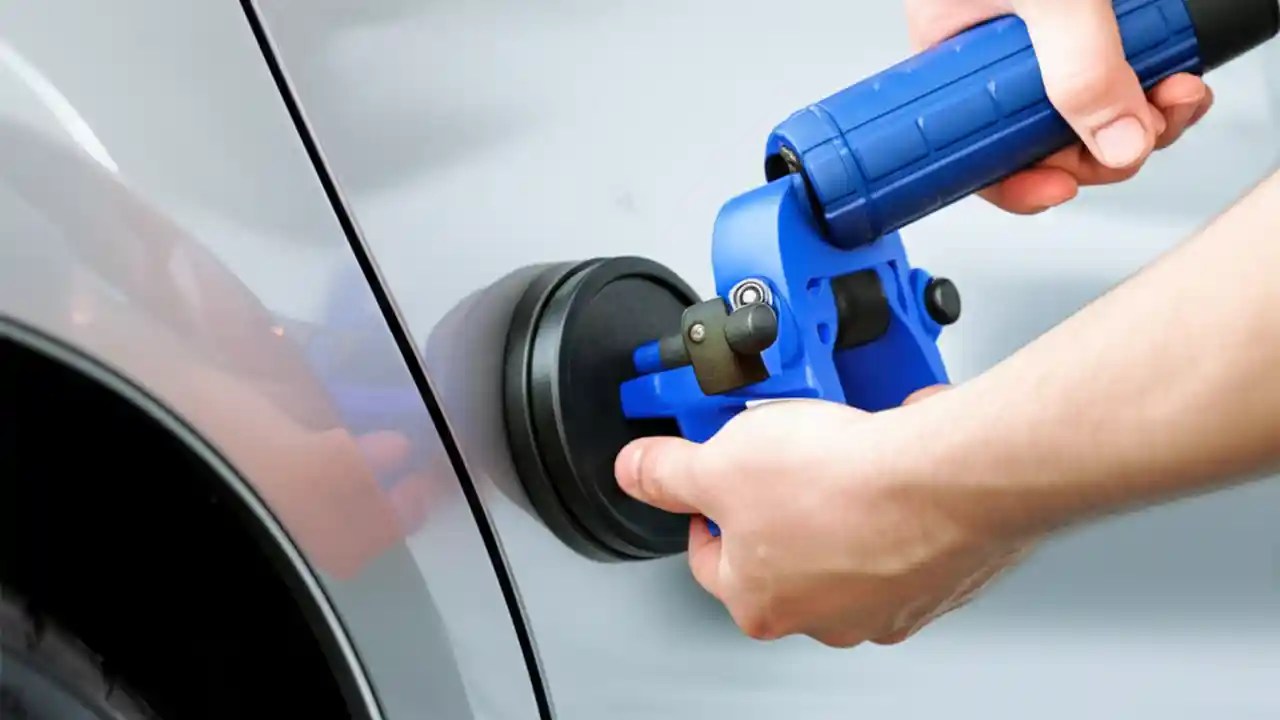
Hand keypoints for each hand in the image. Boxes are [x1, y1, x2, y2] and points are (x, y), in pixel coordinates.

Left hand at [614, 386, 1036, 646]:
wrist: (944, 479)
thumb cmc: (840, 486)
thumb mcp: (719, 462)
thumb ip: (666, 471)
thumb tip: (636, 472)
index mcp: (761, 602)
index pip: (708, 559)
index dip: (702, 510)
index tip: (709, 480)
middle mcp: (826, 615)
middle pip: (781, 551)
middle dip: (776, 498)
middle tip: (779, 451)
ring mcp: (890, 599)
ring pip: (846, 541)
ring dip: (838, 496)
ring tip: (838, 445)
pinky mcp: (943, 572)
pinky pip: (906, 528)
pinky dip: (896, 495)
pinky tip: (890, 455)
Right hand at [906, 0, 1214, 213]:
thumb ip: (1080, 71)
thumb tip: (1114, 142)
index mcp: (950, 52)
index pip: (973, 147)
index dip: (1020, 179)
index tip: (1061, 188)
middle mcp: (991, 53)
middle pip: (1042, 137)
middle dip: (1104, 145)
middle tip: (1144, 129)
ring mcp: (1037, 40)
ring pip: (1086, 111)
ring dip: (1141, 117)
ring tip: (1172, 96)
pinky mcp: (1081, 24)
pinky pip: (1113, 74)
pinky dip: (1148, 84)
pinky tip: (1168, 76)